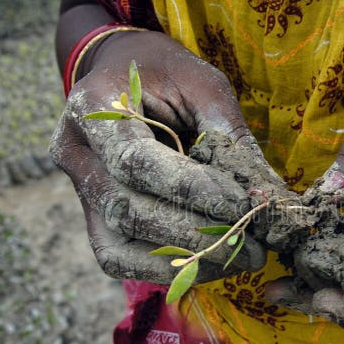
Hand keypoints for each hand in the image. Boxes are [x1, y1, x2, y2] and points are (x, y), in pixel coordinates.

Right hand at [50, 30, 266, 283]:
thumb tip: (269, 196)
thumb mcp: (204, 87)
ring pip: (117, 244)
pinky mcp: (92, 217)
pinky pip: (118, 258)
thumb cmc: (169, 75)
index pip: (134, 160)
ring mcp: (78, 189)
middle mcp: (74, 151)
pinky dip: (164, 271)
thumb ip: (229, 136)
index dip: (189, 189)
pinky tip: (212, 265)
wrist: (126, 72)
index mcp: (92, 106)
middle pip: (126, 209)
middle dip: (195, 233)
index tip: (242, 203)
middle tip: (255, 245)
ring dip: (184, 260)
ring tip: (241, 259)